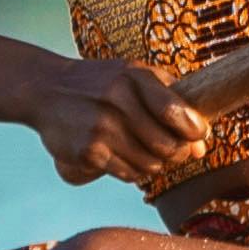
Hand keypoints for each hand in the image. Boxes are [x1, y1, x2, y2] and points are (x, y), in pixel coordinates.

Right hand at [37, 56, 213, 190]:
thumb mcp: (134, 75)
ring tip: (144, 151)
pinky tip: (125, 156)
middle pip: (168, 146)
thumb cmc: (101, 84)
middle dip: (177, 153)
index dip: (194, 131)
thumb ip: (171, 102)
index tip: (196, 136)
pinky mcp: (88, 152)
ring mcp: (101, 128)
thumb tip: (202, 147)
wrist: (46, 89)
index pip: (176, 112)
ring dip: (154, 164)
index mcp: (134, 76)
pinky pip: (128, 174)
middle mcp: (117, 100)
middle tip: (172, 150)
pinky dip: (133, 171)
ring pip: (150, 165)